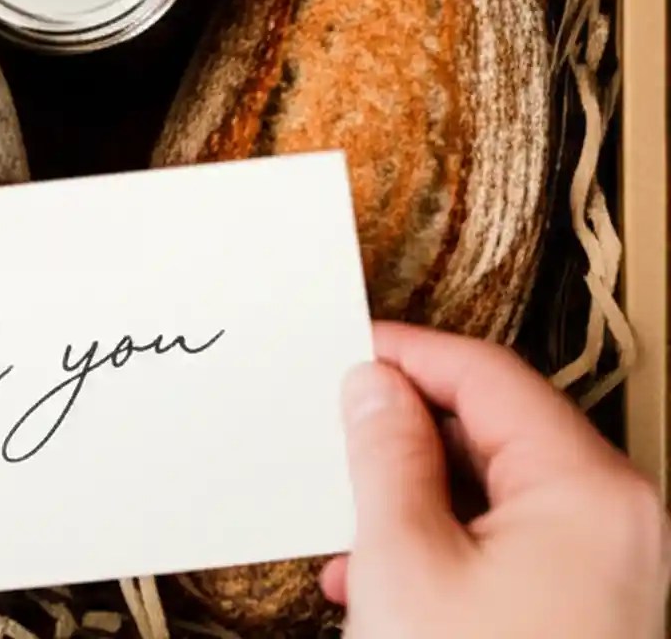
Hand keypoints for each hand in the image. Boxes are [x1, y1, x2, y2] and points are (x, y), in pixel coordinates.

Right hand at [320, 321, 670, 637]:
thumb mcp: (405, 559)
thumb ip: (387, 457)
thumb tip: (377, 392)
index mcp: (587, 489)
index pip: (489, 375)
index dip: (410, 354)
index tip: (355, 354)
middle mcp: (614, 520)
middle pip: (495, 429)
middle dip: (408, 433)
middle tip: (345, 435)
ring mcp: (605, 566)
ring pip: (494, 490)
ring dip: (416, 496)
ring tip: (357, 528)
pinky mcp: (582, 604)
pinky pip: (505, 541)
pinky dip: (443, 542)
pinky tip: (386, 575)